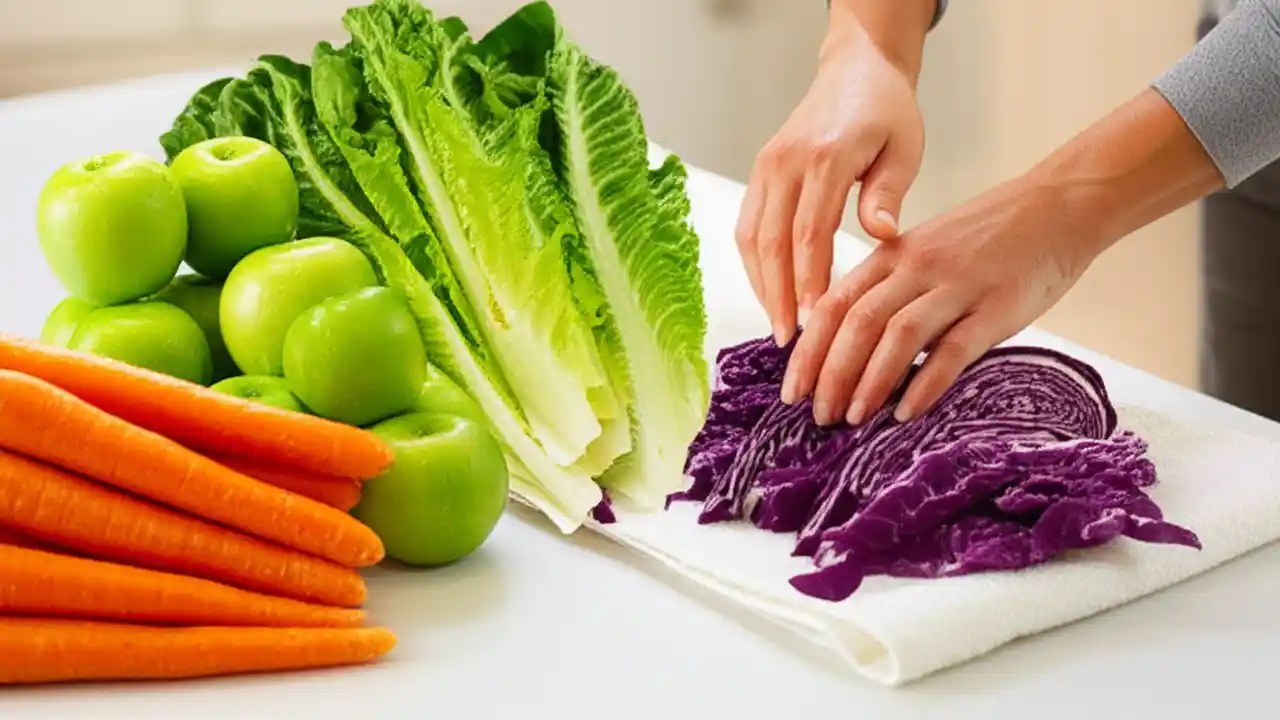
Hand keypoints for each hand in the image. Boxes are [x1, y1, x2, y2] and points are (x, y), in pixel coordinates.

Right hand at [735, 4, 927, 345]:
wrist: (856, 68)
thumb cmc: (887, 111)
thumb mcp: (904, 148)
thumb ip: (887, 195)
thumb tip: (883, 238)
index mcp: (826, 157)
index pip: (809, 232)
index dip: (808, 281)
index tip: (813, 322)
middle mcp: (786, 162)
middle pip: (771, 241)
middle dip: (777, 296)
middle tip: (788, 340)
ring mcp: (766, 166)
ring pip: (751, 237)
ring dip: (761, 285)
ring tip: (777, 326)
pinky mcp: (759, 172)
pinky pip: (748, 225)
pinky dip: (755, 264)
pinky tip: (771, 293)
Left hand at [780, 175, 1098, 425]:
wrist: (1059, 207)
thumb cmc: (988, 239)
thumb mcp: (925, 253)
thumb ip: (889, 291)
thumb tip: (849, 350)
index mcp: (892, 256)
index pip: (834, 304)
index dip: (808, 350)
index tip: (791, 390)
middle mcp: (916, 268)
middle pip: (856, 323)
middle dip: (829, 374)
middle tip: (817, 415)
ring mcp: (957, 286)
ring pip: (897, 336)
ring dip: (868, 382)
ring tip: (852, 419)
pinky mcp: (996, 307)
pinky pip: (952, 349)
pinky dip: (924, 384)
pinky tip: (906, 412)